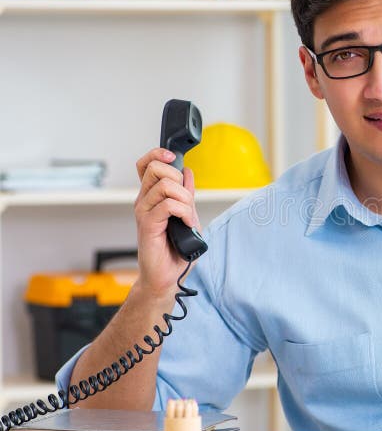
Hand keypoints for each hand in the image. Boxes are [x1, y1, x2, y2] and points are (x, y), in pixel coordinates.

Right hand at [133, 148, 200, 295]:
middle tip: (186, 199)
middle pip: (155, 168)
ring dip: (184, 199)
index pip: (146, 164)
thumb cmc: (176, 249)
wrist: (168, 276)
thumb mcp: (188, 215)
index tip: (173, 157)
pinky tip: (186, 222)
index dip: (158, 154)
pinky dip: (183, 211)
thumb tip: (188, 172)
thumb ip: (187, 195)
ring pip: (164, 186)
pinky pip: (168, 205)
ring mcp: (144, 213)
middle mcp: (144, 202)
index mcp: (152, 197)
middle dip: (178, 178)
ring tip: (188, 215)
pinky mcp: (147, 225)